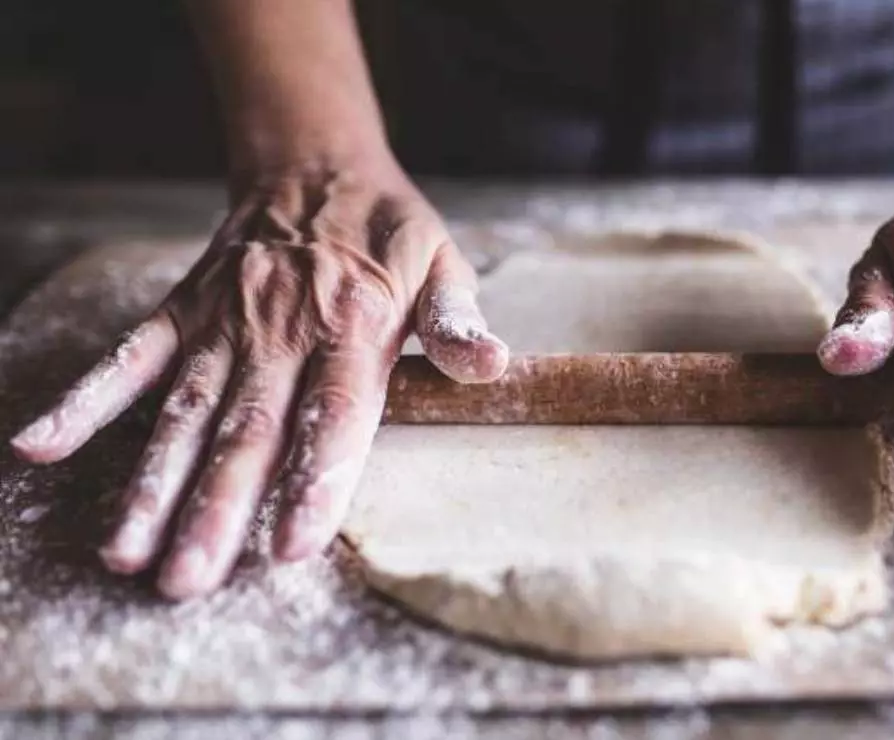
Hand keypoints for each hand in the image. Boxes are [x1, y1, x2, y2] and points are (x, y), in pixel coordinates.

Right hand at [11, 158, 508, 598]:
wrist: (315, 163)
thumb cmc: (389, 234)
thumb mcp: (443, 265)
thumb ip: (458, 323)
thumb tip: (494, 370)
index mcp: (352, 326)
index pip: (333, 415)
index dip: (314, 480)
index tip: (289, 546)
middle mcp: (280, 331)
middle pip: (246, 432)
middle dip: (215, 510)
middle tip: (187, 583)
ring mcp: (222, 322)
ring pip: (183, 412)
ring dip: (152, 484)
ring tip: (126, 553)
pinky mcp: (182, 311)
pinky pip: (128, 357)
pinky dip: (84, 400)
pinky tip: (38, 448)